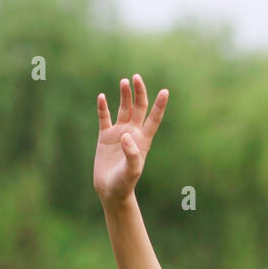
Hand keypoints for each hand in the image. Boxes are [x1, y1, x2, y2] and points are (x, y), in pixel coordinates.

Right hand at [94, 75, 168, 201]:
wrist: (110, 190)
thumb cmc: (124, 183)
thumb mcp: (131, 171)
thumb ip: (132, 154)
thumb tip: (125, 135)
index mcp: (143, 140)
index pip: (154, 119)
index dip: (160, 105)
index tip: (165, 91)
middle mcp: (132, 133)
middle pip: (138, 108)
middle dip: (139, 93)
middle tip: (136, 77)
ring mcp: (119, 133)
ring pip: (123, 109)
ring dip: (124, 96)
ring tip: (124, 81)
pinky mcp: (105, 137)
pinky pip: (104, 118)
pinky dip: (103, 108)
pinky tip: (102, 97)